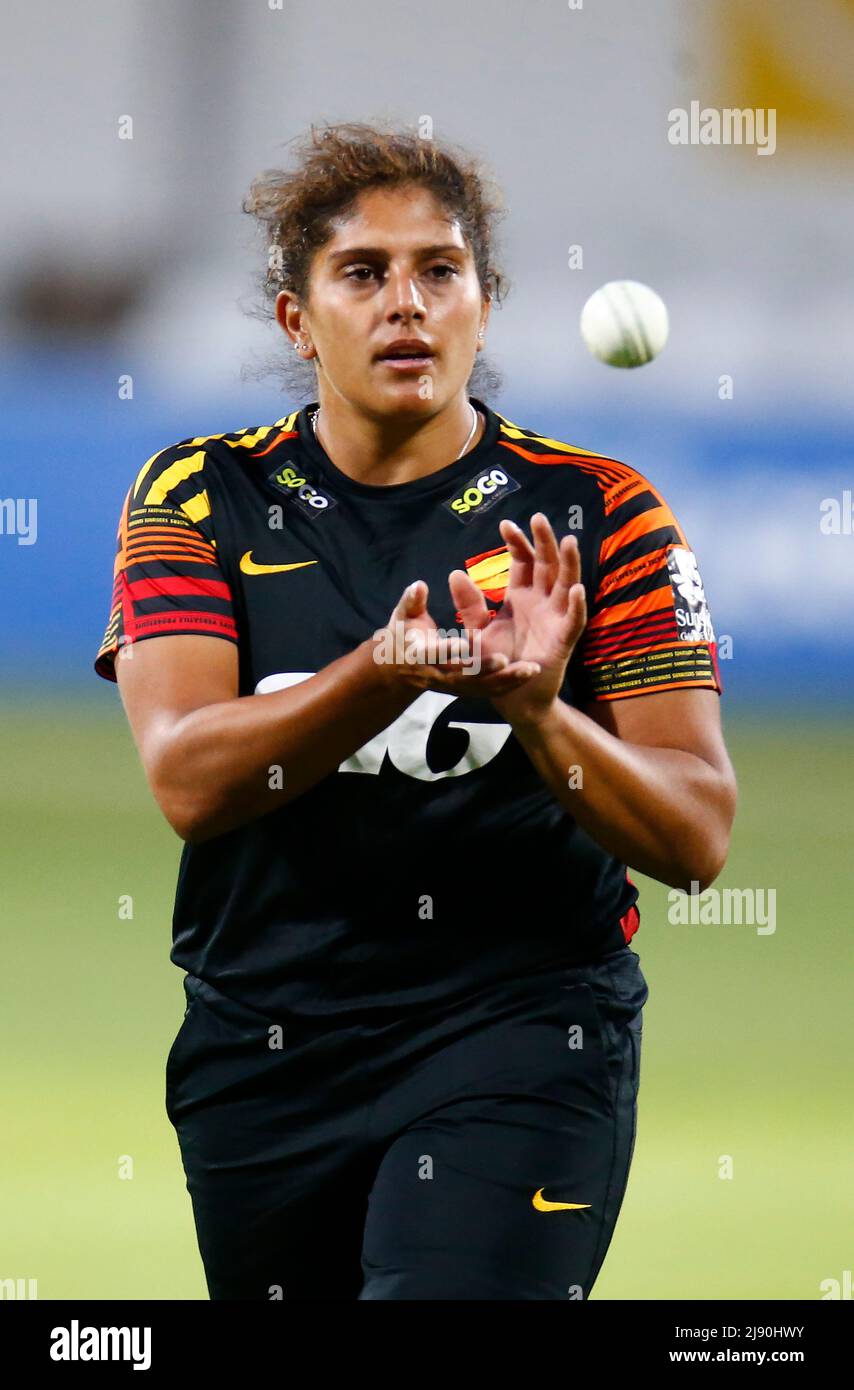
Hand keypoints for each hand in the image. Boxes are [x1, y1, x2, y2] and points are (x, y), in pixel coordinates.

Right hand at [369, 577, 541, 698]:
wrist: (400, 669)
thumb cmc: (404, 635)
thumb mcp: (403, 616)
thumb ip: (412, 601)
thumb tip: (419, 585)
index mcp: (421, 654)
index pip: (434, 653)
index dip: (446, 649)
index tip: (462, 644)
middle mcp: (438, 674)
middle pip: (462, 675)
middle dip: (484, 669)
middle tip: (506, 661)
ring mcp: (453, 685)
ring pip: (480, 687)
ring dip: (505, 681)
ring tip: (531, 670)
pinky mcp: (465, 690)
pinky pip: (489, 690)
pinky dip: (509, 684)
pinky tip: (530, 674)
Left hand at [447, 512, 586, 726]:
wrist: (515, 697)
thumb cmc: (500, 661)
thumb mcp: (478, 631)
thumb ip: (470, 605)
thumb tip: (455, 574)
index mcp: (521, 597)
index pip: (523, 561)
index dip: (517, 542)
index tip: (505, 524)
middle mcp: (541, 603)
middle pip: (547, 565)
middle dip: (544, 542)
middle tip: (538, 517)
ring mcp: (556, 619)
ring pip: (566, 585)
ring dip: (569, 564)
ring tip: (568, 541)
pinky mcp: (564, 640)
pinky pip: (574, 620)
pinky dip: (577, 605)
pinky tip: (576, 589)